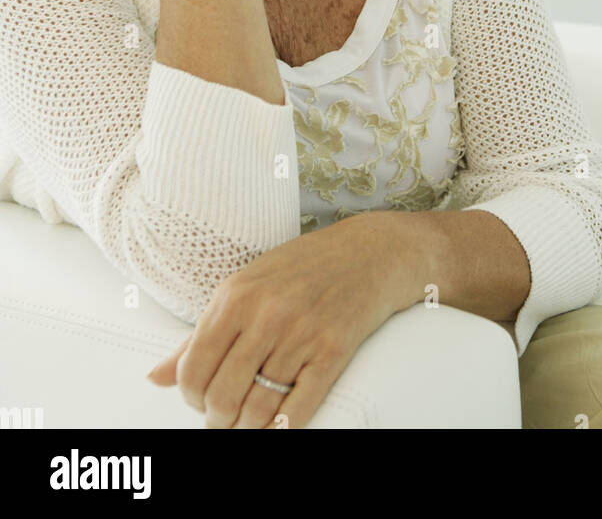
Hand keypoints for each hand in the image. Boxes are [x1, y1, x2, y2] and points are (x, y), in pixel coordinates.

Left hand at [146, 214, 414, 429]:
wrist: (368, 252)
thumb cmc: (302, 268)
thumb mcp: (244, 287)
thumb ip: (199, 335)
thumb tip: (155, 377)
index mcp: (235, 296)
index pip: (192, 370)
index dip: (191, 398)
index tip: (201, 402)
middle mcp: (266, 314)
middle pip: (222, 395)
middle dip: (218, 419)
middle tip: (224, 419)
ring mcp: (301, 333)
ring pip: (258, 408)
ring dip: (247, 427)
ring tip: (247, 423)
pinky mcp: (333, 350)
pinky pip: (298, 408)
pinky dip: (281, 428)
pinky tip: (276, 424)